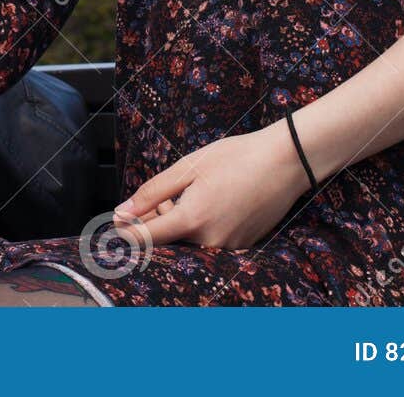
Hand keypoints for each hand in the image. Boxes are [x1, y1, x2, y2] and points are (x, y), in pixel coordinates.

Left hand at [112, 124, 313, 250]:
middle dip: (158, 218)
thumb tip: (122, 211)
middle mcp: (210, 241)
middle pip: (168, 239)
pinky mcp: (244, 245)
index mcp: (192, 220)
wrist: (286, 161)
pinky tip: (213, 201)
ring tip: (193, 193)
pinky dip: (202, 225)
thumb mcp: (188, 167)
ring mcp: (229, 246)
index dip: (126, 230)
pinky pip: (211, 240)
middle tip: (167, 194)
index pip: (146, 239)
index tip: (117, 219)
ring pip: (190, 240)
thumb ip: (152, 192)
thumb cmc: (236, 157)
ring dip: (181, 221)